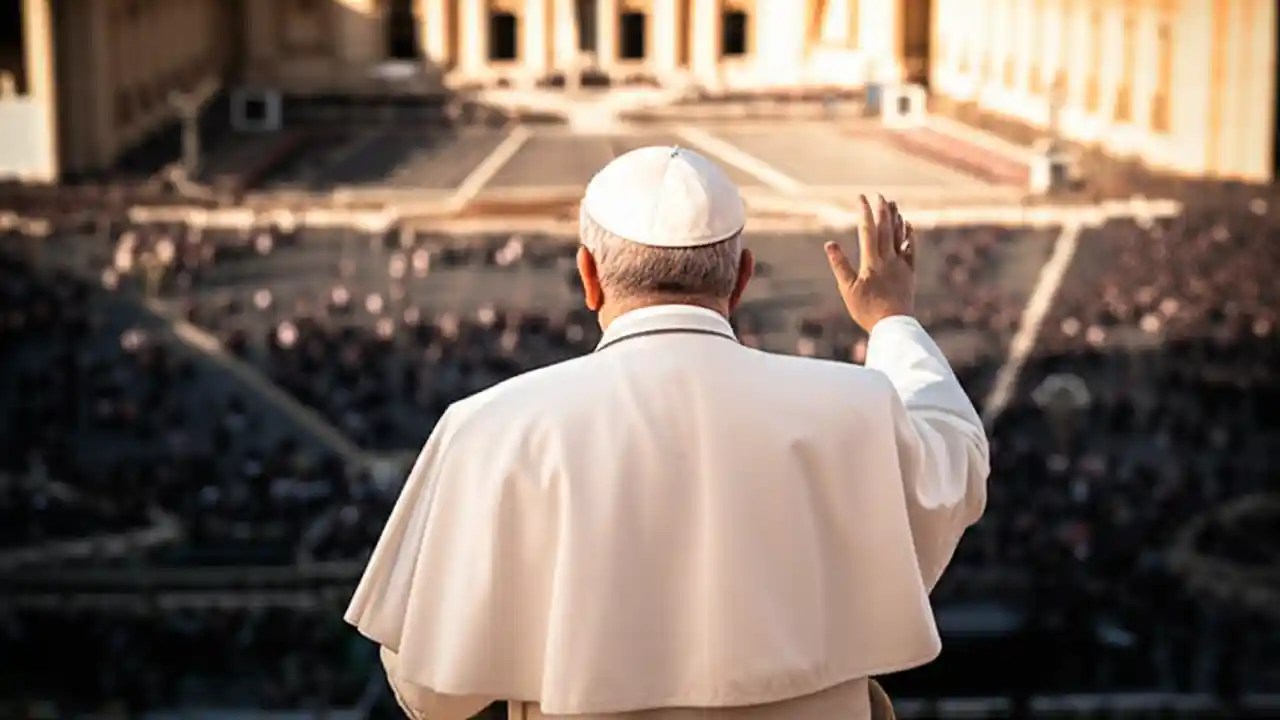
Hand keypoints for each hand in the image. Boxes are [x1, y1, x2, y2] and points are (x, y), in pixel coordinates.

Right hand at [824, 194, 915, 332]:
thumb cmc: (867, 310)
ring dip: (896, 218)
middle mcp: (888, 259)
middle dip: (882, 210)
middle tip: (880, 194)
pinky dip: (909, 235)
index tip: (861, 197)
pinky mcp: (909, 272)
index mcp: (872, 261)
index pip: (867, 230)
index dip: (864, 212)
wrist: (894, 325)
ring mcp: (901, 265)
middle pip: (886, 229)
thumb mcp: (847, 289)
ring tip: (893, 204)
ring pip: (899, 236)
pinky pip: (910, 249)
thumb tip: (829, 244)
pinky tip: (908, 226)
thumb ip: (839, 265)